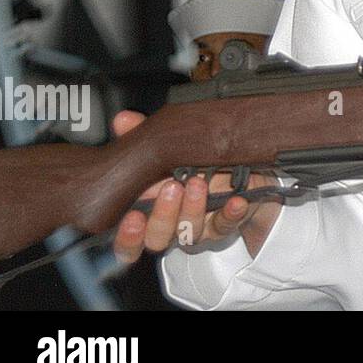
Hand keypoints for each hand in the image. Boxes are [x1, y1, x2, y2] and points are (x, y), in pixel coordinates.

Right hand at [110, 110, 282, 263]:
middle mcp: (171, 226)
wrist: (239, 171)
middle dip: (163, 216)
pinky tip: (235, 201)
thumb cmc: (190, 162)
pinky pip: (228, 224)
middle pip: (158, 238)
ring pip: (191, 233)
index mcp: (149, 213)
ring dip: (193, 210)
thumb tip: (123, 120)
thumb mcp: (164, 147)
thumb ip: (139, 136)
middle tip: (171, 188)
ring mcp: (199, 227)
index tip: (133, 217)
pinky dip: (231, 213)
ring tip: (198, 184)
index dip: (129, 237)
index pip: (130, 242)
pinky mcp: (226, 222)